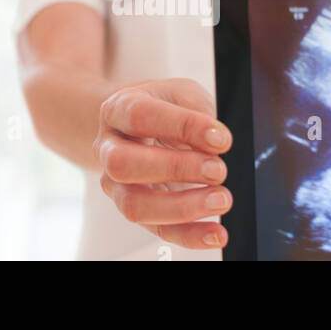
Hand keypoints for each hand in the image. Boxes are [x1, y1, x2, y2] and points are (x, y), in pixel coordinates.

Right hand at [96, 79, 233, 249]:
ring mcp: (116, 183)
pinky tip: (216, 233)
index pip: (140, 116)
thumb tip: (215, 143)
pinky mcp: (135, 209)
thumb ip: (196, 111)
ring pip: (135, 205)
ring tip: (221, 200)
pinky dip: (189, 235)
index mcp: (118, 110)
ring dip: (183, 207)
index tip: (221, 138)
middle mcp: (109, 148)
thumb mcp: (180, 94)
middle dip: (175, 168)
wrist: (136, 127)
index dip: (182, 127)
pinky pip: (157, 229)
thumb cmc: (162, 108)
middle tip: (217, 169)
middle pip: (123, 164)